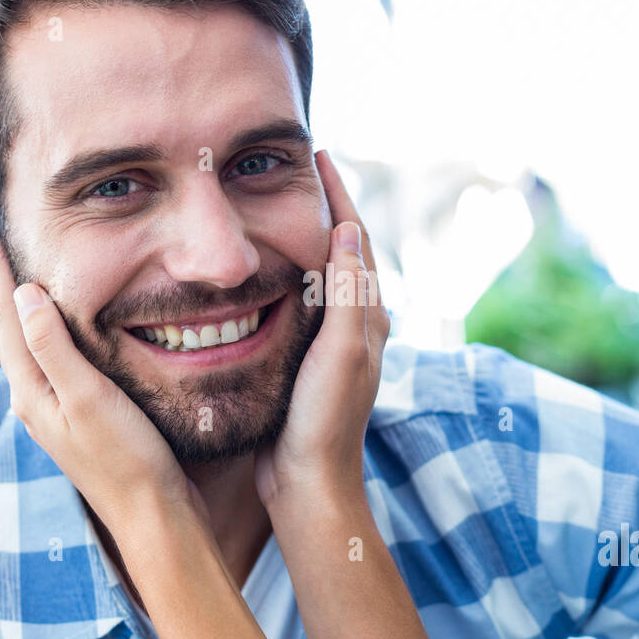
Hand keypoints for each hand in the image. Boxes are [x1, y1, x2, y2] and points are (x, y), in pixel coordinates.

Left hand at [0, 219, 208, 539]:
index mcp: (32, 391)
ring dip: (11, 301)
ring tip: (4, 267)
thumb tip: (22, 294)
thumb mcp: (90, 399)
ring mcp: (52, 409)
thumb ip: (55, 348)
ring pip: (22, 341)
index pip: (6, 317)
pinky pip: (44, 356)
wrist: (154, 517)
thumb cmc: (130, 460)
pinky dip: (39, 326)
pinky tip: (49, 323)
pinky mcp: (74, 416)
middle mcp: (33, 398)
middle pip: (5, 327)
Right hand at [254, 149, 390, 505]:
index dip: (338, 194)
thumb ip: (345, 294)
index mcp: (368, 317)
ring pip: (324, 272)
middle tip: (299, 168)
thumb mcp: (339, 353)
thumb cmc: (325, 422)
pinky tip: (270, 272)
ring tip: (282, 205)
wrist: (310, 484)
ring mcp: (335, 342)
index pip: (355, 238)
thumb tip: (347, 230)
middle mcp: (357, 324)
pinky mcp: (311, 359)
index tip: (318, 154)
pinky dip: (293, 272)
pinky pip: (306, 299)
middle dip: (327, 205)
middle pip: (343, 248)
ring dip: (310, 235)